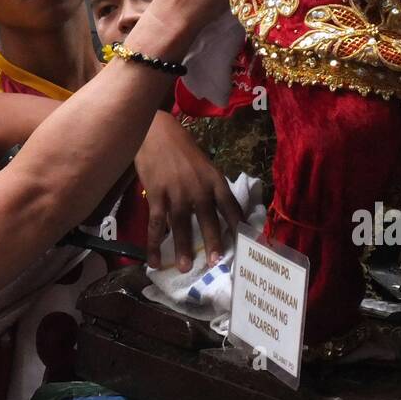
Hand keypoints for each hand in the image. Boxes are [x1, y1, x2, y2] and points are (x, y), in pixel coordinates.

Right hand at [135, 112, 244, 271]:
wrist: (156, 131)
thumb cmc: (181, 149)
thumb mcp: (204, 165)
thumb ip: (211, 187)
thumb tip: (220, 214)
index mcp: (214, 179)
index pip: (230, 205)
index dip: (238, 225)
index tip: (246, 243)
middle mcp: (198, 187)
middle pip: (208, 218)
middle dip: (213, 242)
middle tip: (217, 263)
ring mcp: (176, 191)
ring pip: (181, 224)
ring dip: (182, 248)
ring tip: (185, 268)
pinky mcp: (156, 194)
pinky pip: (156, 223)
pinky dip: (154, 243)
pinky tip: (154, 260)